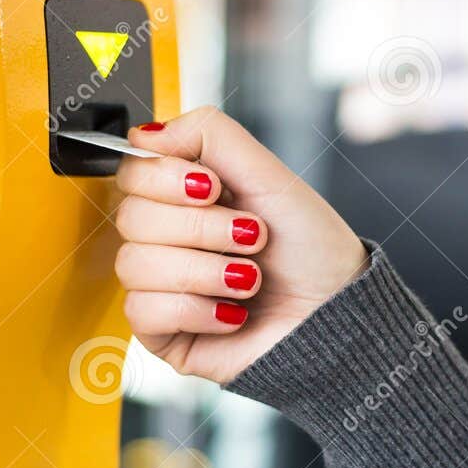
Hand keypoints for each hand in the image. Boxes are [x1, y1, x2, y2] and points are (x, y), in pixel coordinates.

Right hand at [113, 106, 367, 384]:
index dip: (163, 177)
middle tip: (251, 237)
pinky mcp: (162, 333)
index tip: (212, 188)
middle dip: (200, 227)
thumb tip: (147, 134)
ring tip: (249, 280)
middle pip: (130, 216)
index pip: (132, 172)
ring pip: (134, 264)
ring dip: (203, 271)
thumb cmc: (314, 252)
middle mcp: (168, 238)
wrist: (337, 315)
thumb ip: (208, 134)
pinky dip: (195, 310)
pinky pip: (143, 311)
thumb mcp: (268, 175)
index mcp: (185, 197)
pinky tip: (231, 313)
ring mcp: (162, 286)